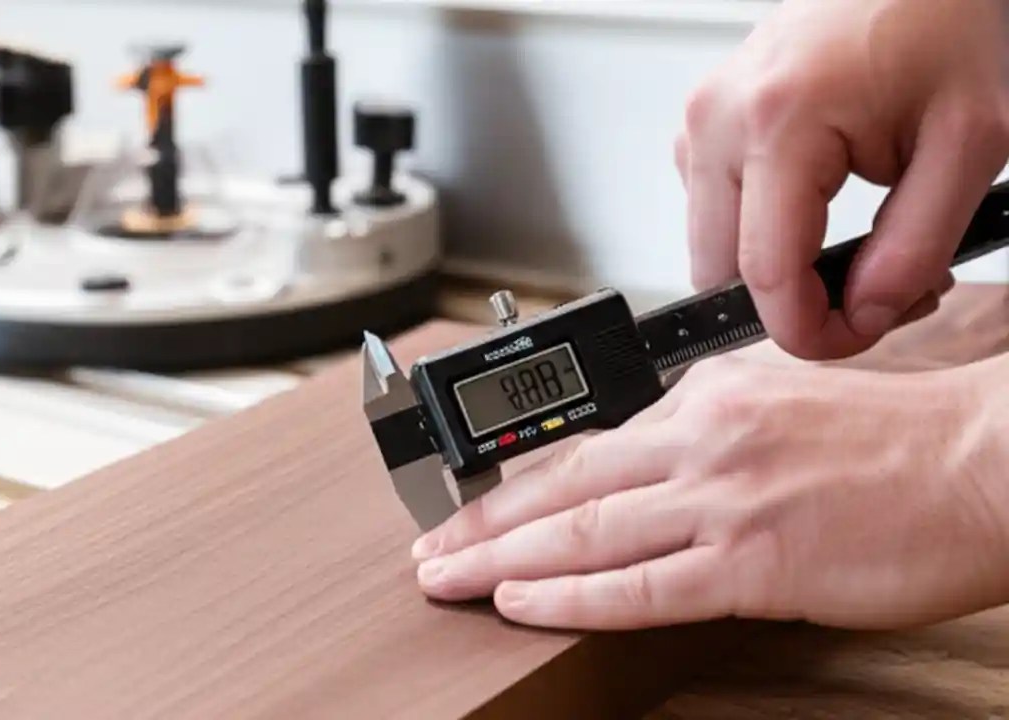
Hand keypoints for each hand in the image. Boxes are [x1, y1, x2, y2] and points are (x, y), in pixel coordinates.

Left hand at [411, 355, 1008, 630]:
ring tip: (448, 578)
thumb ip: (710, 436)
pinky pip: (639, 586)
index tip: (476, 503)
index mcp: (708, 396)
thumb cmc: (901, 442)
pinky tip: (522, 601)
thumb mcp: (784, 406)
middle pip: (562, 485)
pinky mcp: (753, 560)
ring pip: (582, 533)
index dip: (520, 482)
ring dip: (501, 558)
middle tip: (430, 546)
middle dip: (481, 520)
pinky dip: (569, 595)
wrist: (986, 463)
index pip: (589, 444)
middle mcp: (701, 439)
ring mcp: (722, 500)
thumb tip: (651, 475)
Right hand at [677, 0, 1008, 359]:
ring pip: (711, 246)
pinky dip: (760, 230)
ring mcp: (703, 117)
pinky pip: (712, 208)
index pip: (765, 275)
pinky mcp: (706, 119)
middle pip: (721, 272)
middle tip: (874, 292)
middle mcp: (720, 120)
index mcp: (778, 122)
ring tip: (854, 247)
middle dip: (793, 304)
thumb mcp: (970, 142)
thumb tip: (866, 313)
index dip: (810, 332)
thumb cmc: (948, 21)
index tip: (856, 337)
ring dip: (774, 268)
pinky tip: (818, 212)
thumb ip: (915, 245)